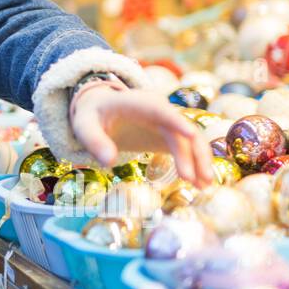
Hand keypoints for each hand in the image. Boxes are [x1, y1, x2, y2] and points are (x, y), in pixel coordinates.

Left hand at [69, 85, 213, 187]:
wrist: (101, 109)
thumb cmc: (92, 116)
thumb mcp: (84, 125)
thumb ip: (94, 141)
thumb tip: (109, 162)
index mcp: (137, 102)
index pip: (159, 110)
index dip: (176, 120)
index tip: (190, 133)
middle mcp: (159, 110)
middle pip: (183, 129)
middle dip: (194, 153)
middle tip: (198, 180)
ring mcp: (166, 122)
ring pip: (191, 140)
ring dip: (200, 161)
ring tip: (204, 186)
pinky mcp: (168, 135)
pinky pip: (187, 149)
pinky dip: (194, 164)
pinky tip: (200, 184)